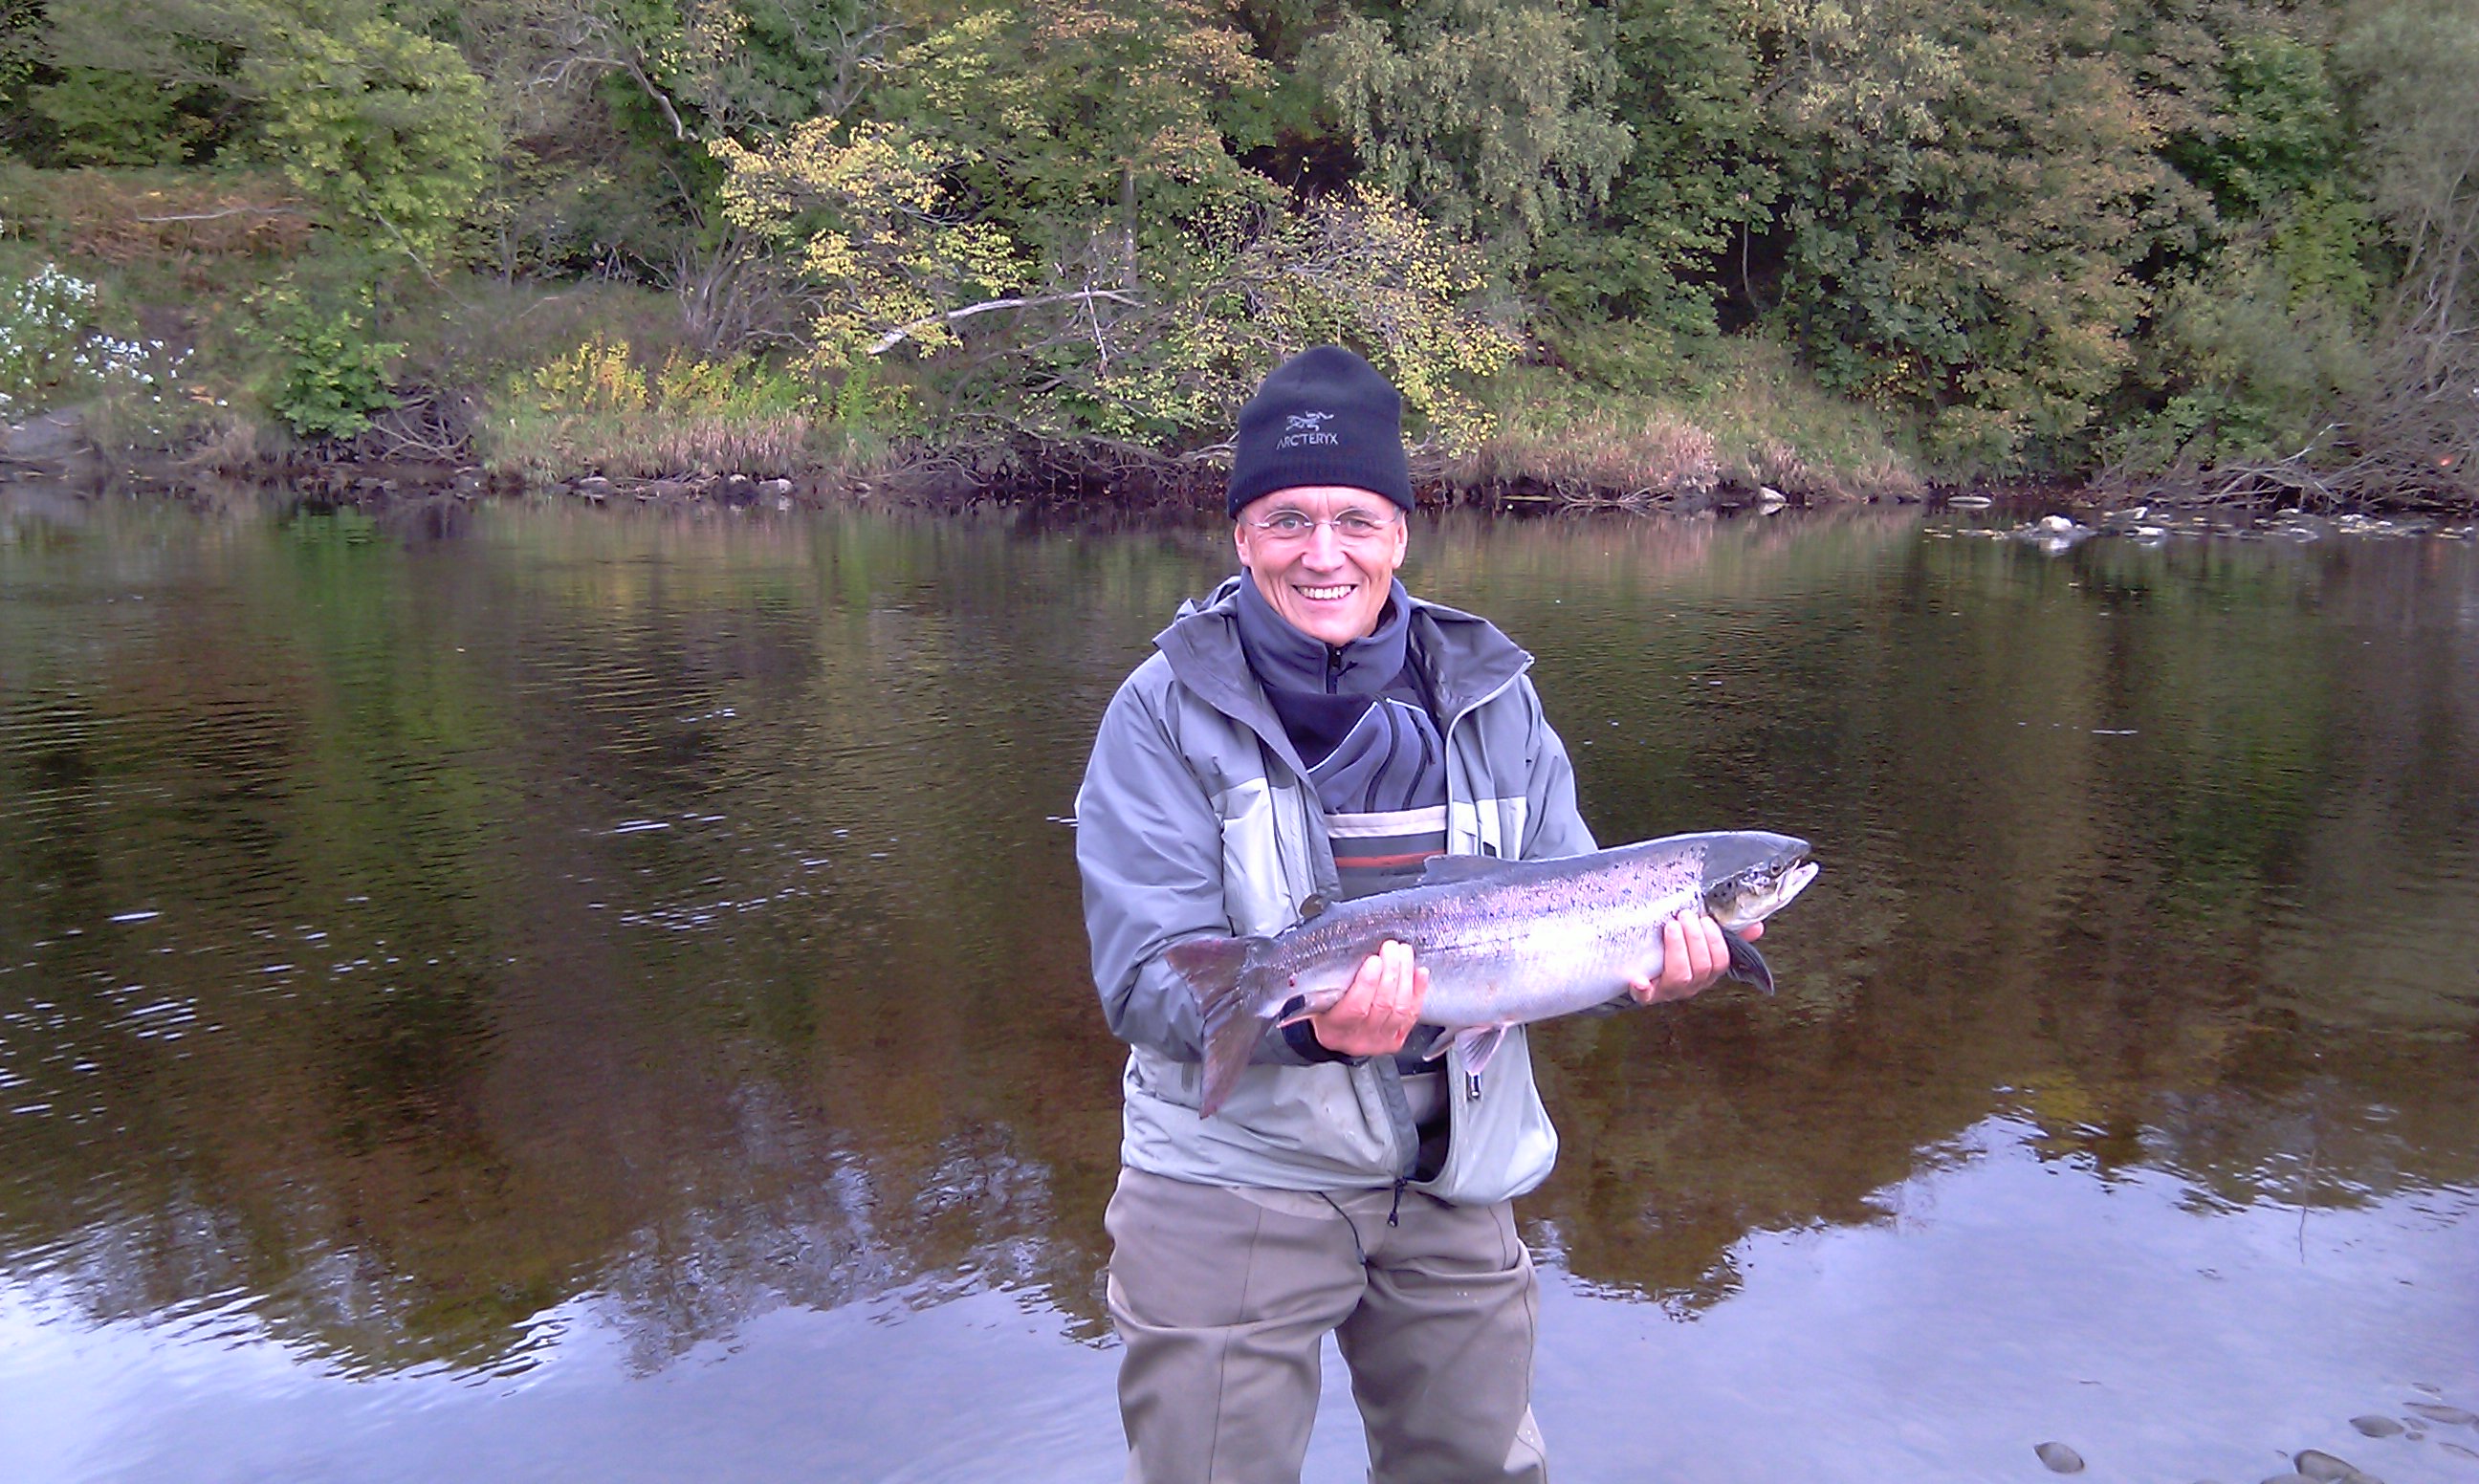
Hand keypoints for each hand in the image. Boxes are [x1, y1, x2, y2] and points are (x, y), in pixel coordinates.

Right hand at [1308, 939, 1428, 1055]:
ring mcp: (1380, 1041)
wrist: (1333, 1037)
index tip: (1374, 960)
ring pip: (1401, 1009)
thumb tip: (1346, 954)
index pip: (1355, 1008)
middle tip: (1392, 948)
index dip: (1368, 983)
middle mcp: (1359, 1039)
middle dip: (1391, 972)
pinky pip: (1412, 1014)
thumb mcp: (1318, 1000)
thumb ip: (1330, 983)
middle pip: (1382, 1005)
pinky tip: (1420, 972)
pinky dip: (1418, 991)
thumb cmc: (1323, 1012)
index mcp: (1335, 1029)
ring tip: (1404, 954)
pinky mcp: (1397, 1039)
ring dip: (1406, 977)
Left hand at [1627, 914, 1760, 1003]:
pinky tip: (1639, 979)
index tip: (1705, 919)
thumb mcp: (1703, 942)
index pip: (1719, 962)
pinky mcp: (1645, 995)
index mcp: (1707, 973)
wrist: (1643, 969)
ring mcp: (1668, 991)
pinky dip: (1642, 988)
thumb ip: (1730, 935)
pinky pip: (1645, 996)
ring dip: (1677, 949)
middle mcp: (1691, 985)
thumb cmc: (1676, 953)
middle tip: (1685, 916)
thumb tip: (1757, 926)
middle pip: (1701, 967)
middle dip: (1695, 939)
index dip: (1714, 940)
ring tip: (1671, 926)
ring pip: (1680, 976)